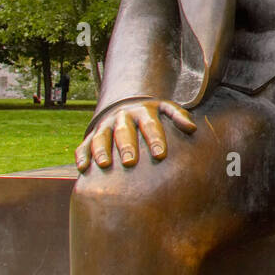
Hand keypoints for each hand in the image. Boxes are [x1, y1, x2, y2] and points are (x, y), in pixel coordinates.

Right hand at [75, 99, 195, 170]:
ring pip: (101, 137)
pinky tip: (83, 168)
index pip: (150, 125)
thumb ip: (179, 116)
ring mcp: (105, 126)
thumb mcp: (166, 109)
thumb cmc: (152, 115)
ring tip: (104, 165)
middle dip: (126, 146)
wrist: (127, 106)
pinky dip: (82, 155)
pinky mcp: (92, 135)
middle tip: (130, 162)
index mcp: (144, 112)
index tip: (160, 154)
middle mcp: (122, 117)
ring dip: (101, 150)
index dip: (155, 139)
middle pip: (124, 131)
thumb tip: (192, 128)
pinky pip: (84, 145)